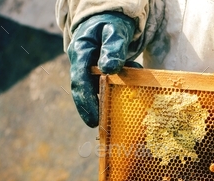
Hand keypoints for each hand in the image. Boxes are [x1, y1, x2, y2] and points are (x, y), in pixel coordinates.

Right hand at [67, 12, 136, 127]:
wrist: (110, 20)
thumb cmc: (112, 24)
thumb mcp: (114, 32)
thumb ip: (113, 48)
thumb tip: (110, 69)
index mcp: (81, 52)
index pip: (80, 81)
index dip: (85, 102)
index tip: (93, 120)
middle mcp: (82, 63)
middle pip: (84, 91)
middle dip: (92, 110)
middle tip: (102, 128)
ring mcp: (89, 69)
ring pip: (96, 91)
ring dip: (108, 102)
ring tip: (121, 115)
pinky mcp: (100, 74)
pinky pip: (107, 87)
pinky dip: (119, 92)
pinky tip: (134, 92)